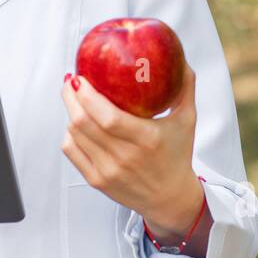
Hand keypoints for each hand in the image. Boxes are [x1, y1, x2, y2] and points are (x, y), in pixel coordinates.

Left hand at [60, 56, 204, 237]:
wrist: (170, 198)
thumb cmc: (178, 154)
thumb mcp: (187, 120)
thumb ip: (184, 88)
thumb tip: (180, 58)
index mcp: (147, 139)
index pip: (107, 117)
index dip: (88, 96)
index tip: (81, 77)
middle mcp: (125, 157)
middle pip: (83, 123)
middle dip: (71, 97)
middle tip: (72, 81)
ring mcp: (108, 171)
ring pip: (75, 135)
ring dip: (70, 112)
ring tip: (73, 96)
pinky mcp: (97, 181)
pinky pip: (71, 151)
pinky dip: (70, 133)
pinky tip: (75, 121)